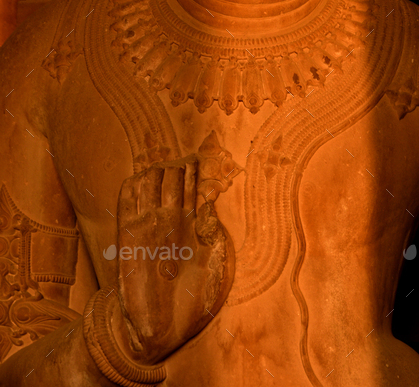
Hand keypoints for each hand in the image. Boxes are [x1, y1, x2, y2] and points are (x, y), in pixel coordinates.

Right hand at [112, 154, 233, 364]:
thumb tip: (209, 206)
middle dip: (179, 167)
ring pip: (149, 182)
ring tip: (166, 173)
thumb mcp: (215, 265)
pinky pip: (126, 201)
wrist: (159, 329)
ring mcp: (148, 226)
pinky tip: (140, 179)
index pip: (192, 184)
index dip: (197, 171)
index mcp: (192, 224)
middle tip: (185, 165)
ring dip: (158, 172)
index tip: (204, 164)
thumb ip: (215, 235)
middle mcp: (169, 221)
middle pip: (171, 177)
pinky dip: (132, 186)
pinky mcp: (128, 236)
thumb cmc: (193, 301)